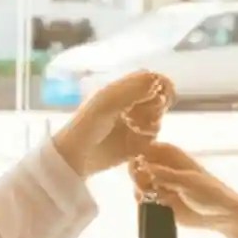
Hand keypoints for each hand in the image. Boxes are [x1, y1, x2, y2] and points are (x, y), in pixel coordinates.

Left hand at [53, 71, 175, 177]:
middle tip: (139, 116)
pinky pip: (153, 138)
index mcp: (122, 89)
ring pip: (158, 119)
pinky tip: (134, 144)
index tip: (162, 95)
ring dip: (150, 124)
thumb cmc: (86, 126)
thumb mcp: (106, 103)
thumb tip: (156, 79)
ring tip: (132, 131)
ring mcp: (134, 123)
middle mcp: (131, 104)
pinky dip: (147, 140)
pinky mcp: (137, 143)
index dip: (161, 85)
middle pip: (159, 99)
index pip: (152, 79)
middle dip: (156, 107)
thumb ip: (130, 89)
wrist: (75, 158)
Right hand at [129, 143, 237, 230]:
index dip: (140, 152)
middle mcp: (165, 169)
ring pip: (141, 183)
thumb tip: (144, 166)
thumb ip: (166, 175)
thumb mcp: (188, 181)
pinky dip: (143, 200)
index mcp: (174, 157)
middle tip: (142, 183)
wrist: (220, 215)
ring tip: (147, 195)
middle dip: (137, 173)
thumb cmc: (210, 192)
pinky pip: (145, 198)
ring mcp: (162, 185)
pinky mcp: (161, 201)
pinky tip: (146, 203)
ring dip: (139, 188)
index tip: (135, 161)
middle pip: (141, 165)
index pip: (151, 148)